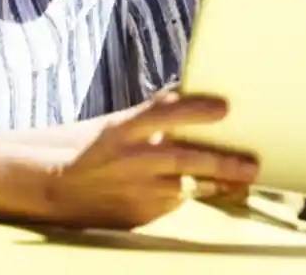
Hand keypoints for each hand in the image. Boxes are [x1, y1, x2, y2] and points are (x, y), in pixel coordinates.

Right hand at [48, 91, 258, 229]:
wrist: (54, 186)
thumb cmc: (94, 147)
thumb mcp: (118, 122)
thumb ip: (154, 112)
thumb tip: (189, 91)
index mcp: (124, 128)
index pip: (163, 113)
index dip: (194, 109)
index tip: (225, 107)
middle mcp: (131, 159)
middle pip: (183, 158)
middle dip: (221, 162)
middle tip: (252, 164)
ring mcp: (134, 190)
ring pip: (185, 187)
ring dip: (216, 184)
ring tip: (243, 180)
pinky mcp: (137, 215)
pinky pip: (173, 206)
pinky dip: (193, 196)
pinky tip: (213, 191)